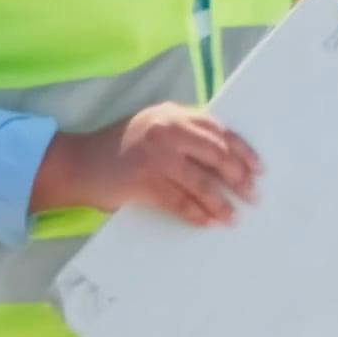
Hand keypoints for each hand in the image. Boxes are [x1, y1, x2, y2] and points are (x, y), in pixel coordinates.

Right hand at [29, 102, 259, 227]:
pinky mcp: (143, 181)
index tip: (259, 168)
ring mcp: (155, 155)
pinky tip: (208, 222)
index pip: (218, 129)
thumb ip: (183, 133)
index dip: (242, 150)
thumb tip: (226, 157)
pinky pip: (179, 201)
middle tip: (253, 195)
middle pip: (215, 153)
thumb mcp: (152, 127)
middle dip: (239, 177)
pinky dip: (197, 213)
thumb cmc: (119, 148)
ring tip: (233, 217)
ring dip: (220, 202)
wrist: (78, 163)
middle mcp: (166, 130)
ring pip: (200, 181)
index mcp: (172, 114)